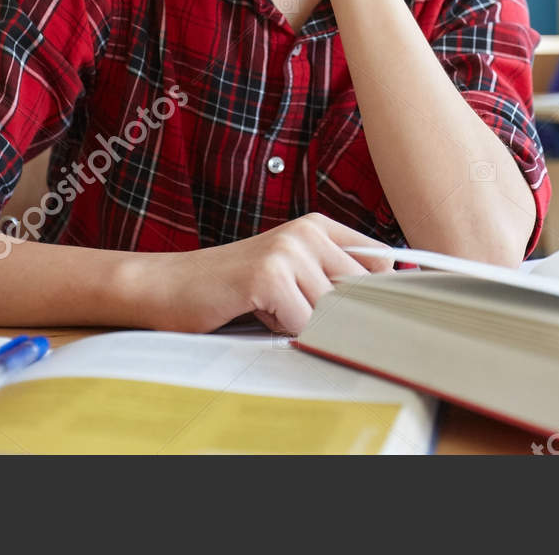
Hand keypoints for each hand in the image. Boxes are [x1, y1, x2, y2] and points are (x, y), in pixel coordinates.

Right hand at [145, 213, 394, 334]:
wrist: (167, 286)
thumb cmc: (231, 289)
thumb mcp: (292, 276)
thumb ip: (335, 282)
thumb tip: (391, 307)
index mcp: (319, 226)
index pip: (382, 262)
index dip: (379, 296)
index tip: (372, 316)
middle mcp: (308, 232)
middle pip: (362, 292)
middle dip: (337, 317)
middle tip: (295, 313)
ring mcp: (289, 251)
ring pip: (332, 313)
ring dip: (303, 324)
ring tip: (269, 308)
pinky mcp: (269, 276)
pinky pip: (303, 325)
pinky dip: (281, 331)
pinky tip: (255, 311)